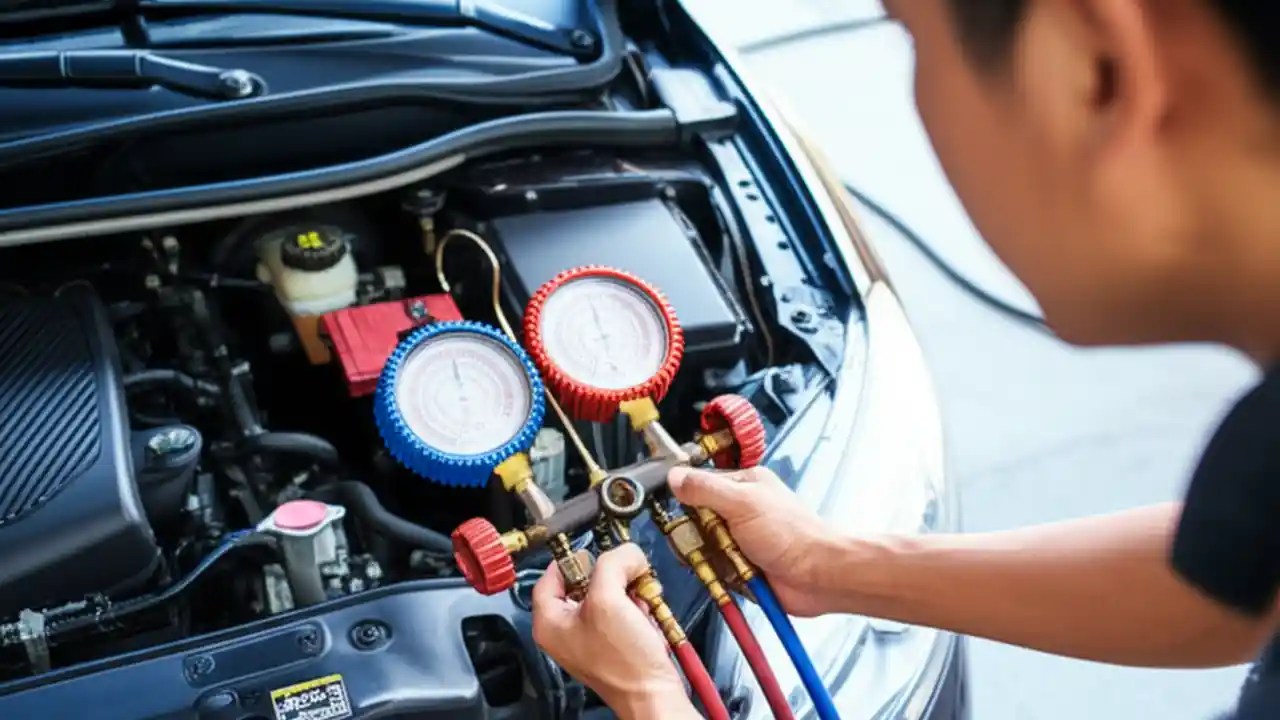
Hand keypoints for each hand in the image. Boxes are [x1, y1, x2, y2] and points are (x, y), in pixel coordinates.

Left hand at [532, 544, 697, 719]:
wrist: (654, 695)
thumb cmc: (624, 661)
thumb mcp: (609, 599)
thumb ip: (612, 565)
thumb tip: (626, 553)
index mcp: (550, 623)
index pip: (550, 576)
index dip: (572, 559)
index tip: (594, 550)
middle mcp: (566, 632)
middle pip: (583, 584)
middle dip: (610, 577)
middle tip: (625, 574)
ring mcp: (591, 640)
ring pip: (607, 596)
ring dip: (628, 592)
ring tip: (639, 599)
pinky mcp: (614, 645)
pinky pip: (623, 612)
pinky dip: (637, 608)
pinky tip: (645, 617)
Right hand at [669, 465, 835, 615]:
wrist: (818, 576)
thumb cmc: (793, 535)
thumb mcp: (743, 502)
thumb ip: (705, 489)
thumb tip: (675, 477)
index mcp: (743, 485)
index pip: (698, 485)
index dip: (685, 500)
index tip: (679, 513)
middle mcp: (740, 511)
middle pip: (697, 520)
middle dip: (698, 535)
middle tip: (711, 540)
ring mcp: (740, 540)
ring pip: (703, 548)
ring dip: (711, 557)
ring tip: (730, 559)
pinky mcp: (740, 566)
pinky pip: (714, 571)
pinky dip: (719, 575)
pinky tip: (734, 573)